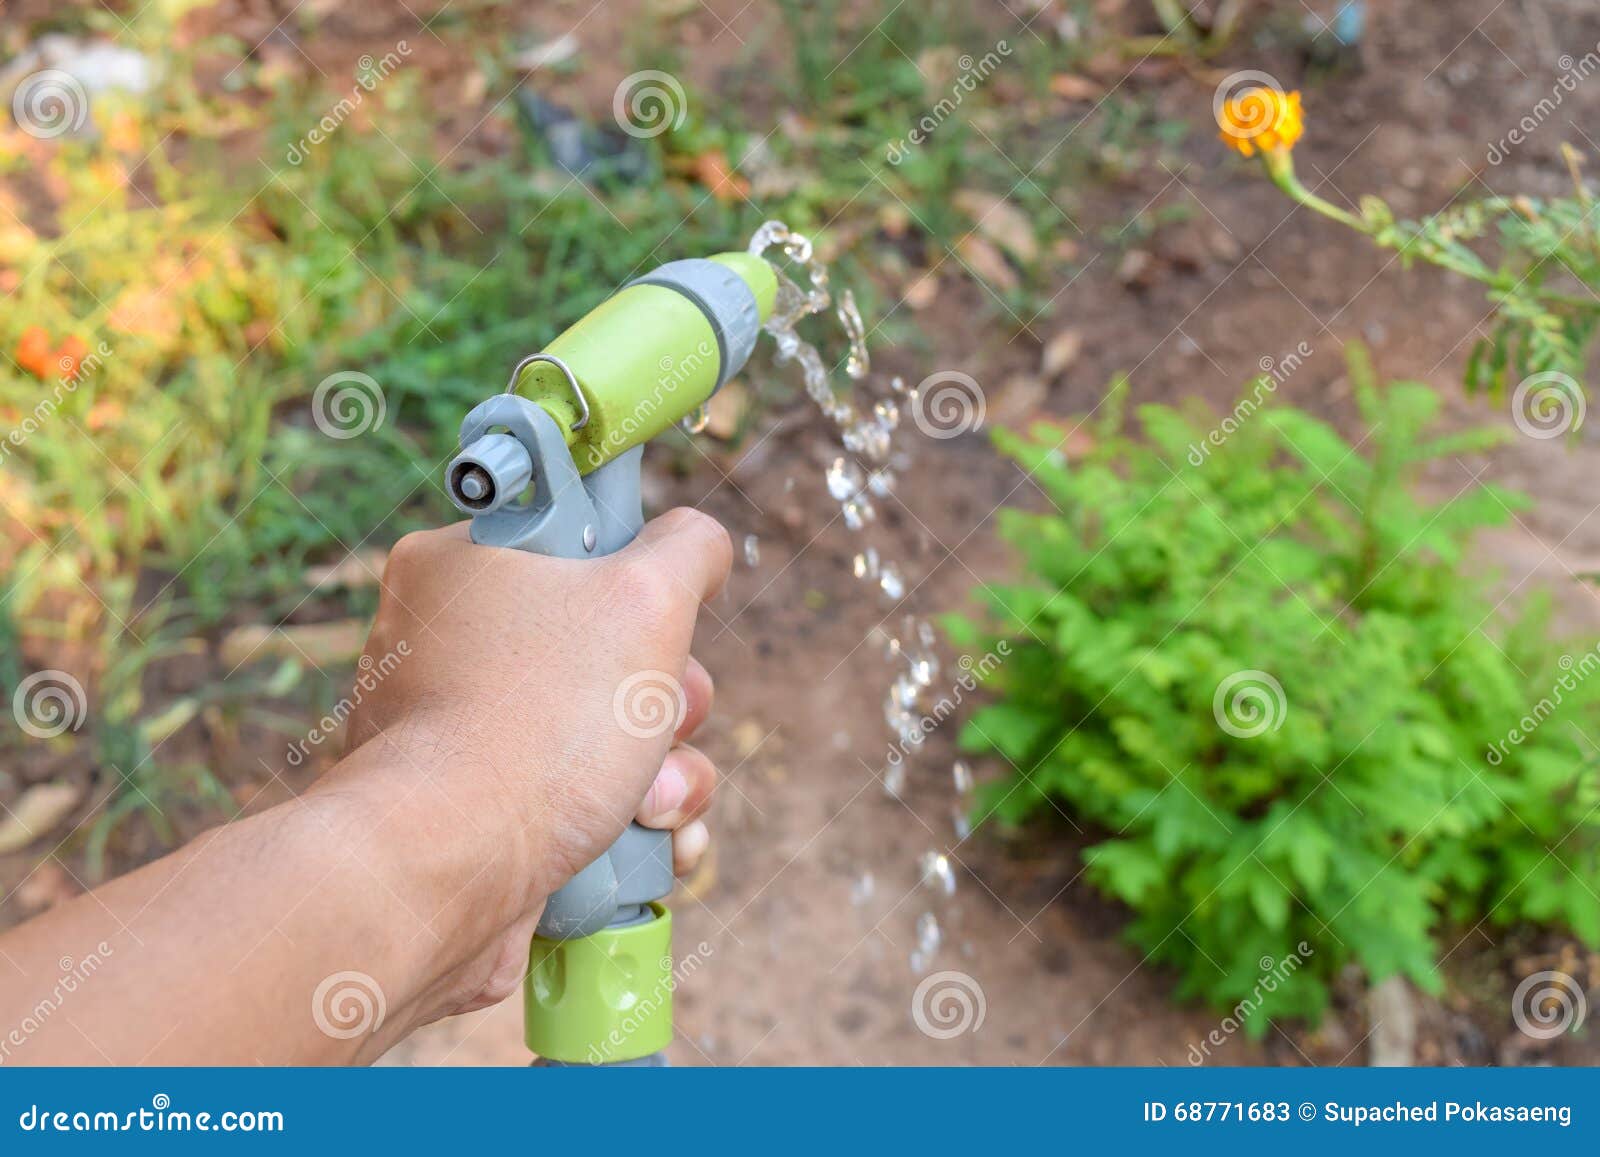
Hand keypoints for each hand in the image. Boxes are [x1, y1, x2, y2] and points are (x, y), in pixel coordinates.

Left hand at [329, 507, 730, 1021]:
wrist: (446, 874)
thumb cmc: (541, 723)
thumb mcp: (645, 597)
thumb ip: (687, 547)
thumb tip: (697, 548)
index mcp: (461, 568)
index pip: (580, 548)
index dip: (640, 590)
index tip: (653, 626)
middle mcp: (451, 647)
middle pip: (612, 652)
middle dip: (667, 704)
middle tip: (660, 725)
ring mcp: (467, 738)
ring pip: (613, 737)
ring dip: (665, 775)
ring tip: (650, 807)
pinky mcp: (488, 818)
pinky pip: (585, 806)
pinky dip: (633, 829)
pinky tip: (657, 846)